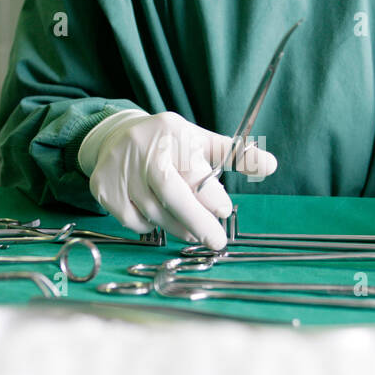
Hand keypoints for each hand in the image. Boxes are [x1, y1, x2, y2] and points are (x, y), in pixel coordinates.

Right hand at [78, 110, 277, 247]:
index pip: (194, 171)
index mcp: (172, 133)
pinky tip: (156, 213)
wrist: (115, 137)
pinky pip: (132, 220)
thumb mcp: (202, 142)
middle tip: (217, 242)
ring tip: (190, 229)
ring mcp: (119, 168)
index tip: (224, 212)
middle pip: (171, 193)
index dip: (212, 196)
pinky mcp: (102, 187)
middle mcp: (142, 148)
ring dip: (176, 226)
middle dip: (197, 221)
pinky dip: (148, 224)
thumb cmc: (169, 144)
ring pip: (154, 212)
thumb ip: (237, 154)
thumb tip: (272, 165)